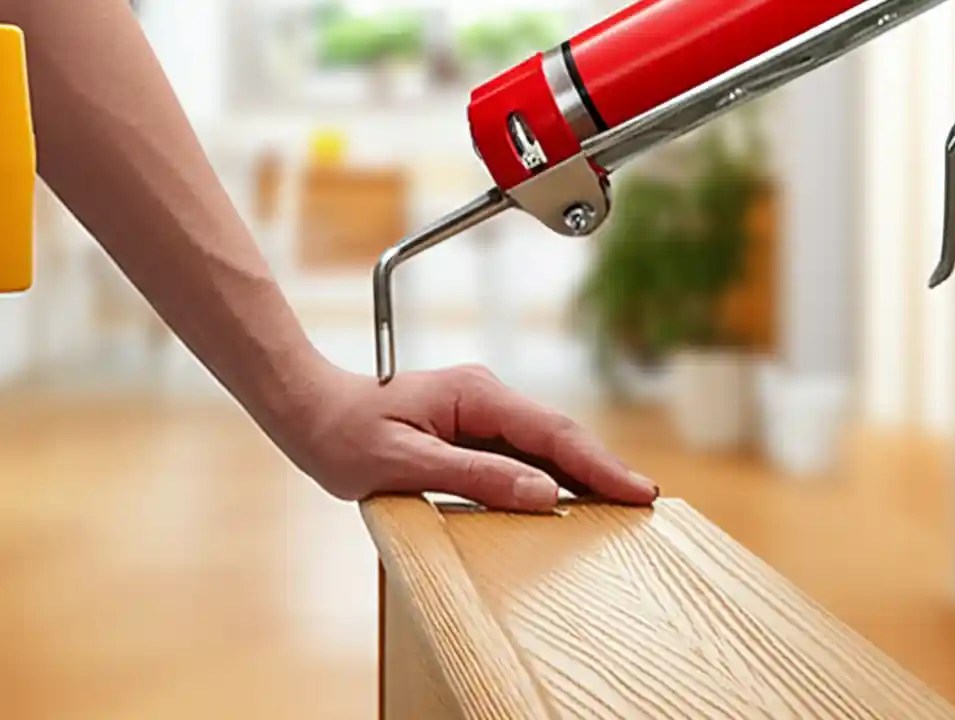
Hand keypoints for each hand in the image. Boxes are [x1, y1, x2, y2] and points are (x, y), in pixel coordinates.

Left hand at [280, 363, 658, 513]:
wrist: (310, 414)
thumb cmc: (343, 435)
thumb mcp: (404, 462)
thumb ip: (475, 475)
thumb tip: (542, 494)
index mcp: (475, 395)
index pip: (553, 432)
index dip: (598, 465)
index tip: (637, 492)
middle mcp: (485, 397)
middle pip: (559, 436)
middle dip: (602, 470)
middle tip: (644, 506)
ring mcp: (480, 413)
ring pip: (545, 447)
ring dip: (581, 476)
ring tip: (620, 508)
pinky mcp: (471, 432)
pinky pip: (522, 456)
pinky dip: (551, 479)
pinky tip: (569, 503)